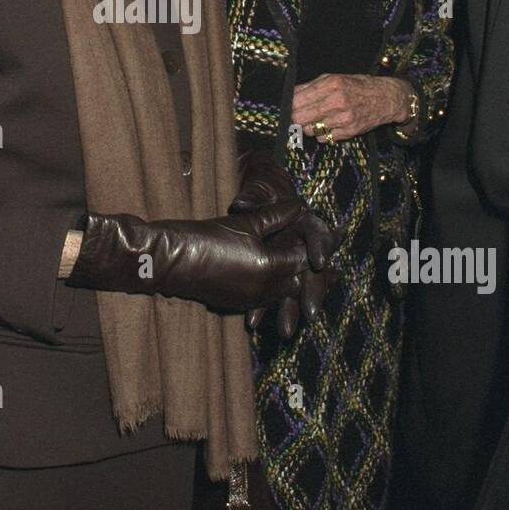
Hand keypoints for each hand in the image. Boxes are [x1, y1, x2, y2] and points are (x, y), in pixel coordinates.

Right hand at [69, 200, 317, 312]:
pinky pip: (265, 298)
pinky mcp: (237, 302)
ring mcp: (251, 298)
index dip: (321, 247)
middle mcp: (266, 287)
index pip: (306, 258)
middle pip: (300, 280)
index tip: (336, 240)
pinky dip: (276, 290)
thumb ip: (275, 215)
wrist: (171, 261)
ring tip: (311, 276)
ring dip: (296, 284)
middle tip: (333, 267)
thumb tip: (300, 206)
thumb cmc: (207, 236)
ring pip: (284, 292)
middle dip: (316, 274)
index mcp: (272, 266)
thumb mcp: (244, 221)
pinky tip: (278, 282)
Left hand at [232, 148, 342, 337]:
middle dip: (310, 292)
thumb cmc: (253, 198)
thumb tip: (246, 204)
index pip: (315, 233)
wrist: (240, 211)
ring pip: (290, 287)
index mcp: (301, 222)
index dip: (320, 245)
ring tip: (284, 332)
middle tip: (310, 313)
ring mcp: (283, 261)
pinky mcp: (267, 274)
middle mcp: (297, 244)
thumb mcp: (254, 197)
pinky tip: (253, 322)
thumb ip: (254, 202)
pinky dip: (262, 307)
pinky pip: (269, 294)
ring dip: (288, 308)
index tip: (319, 262)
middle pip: (308, 269)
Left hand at [292, 74, 410, 142]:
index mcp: (331, 84)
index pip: (297, 101)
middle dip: (296, 119)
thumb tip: (290, 95)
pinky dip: (324, 134)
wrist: (386, 98)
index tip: (289, 108)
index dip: (289, 106)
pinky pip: (324, 139)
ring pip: (311, 130)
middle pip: (300, 118)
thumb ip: (311, 86)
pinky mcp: (349, 132)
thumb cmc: (357, 86)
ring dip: (311, 127)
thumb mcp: (334, 78)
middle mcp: (337, 101)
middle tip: (300, 117)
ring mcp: (344, 118)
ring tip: (319, 119)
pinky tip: (331, 126)